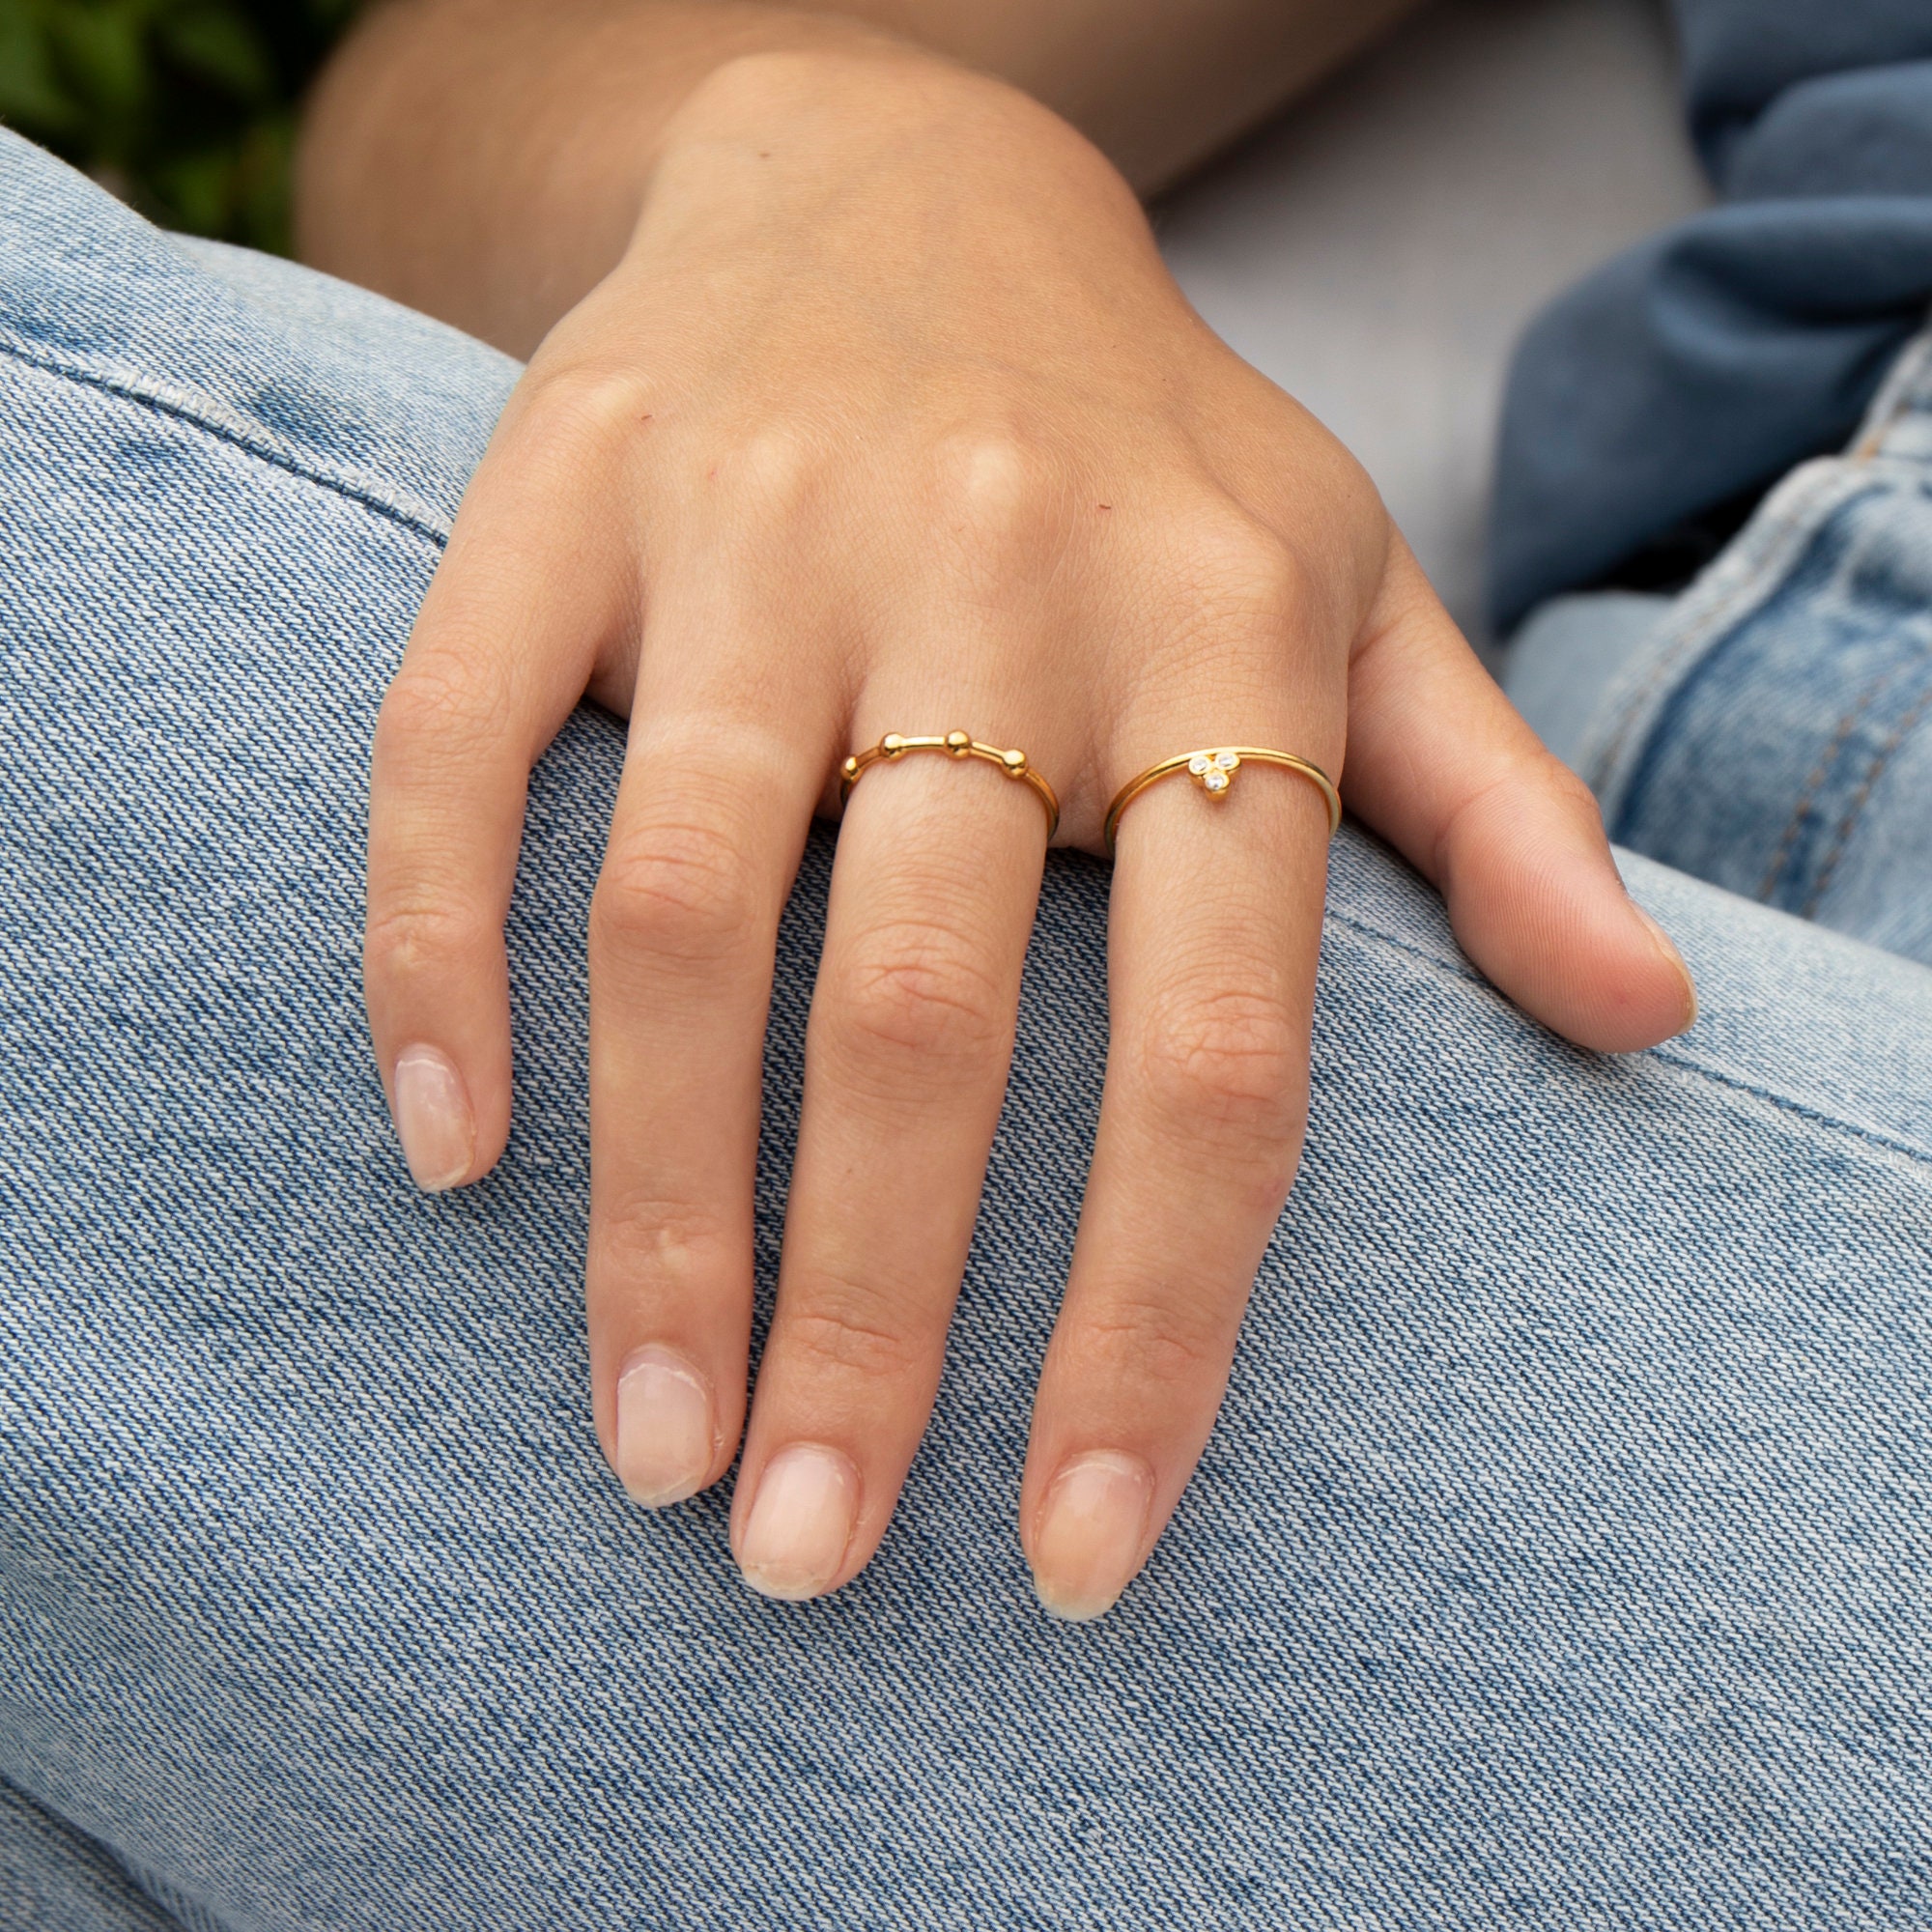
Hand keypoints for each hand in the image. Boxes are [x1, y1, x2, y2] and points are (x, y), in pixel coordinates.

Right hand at [363, 47, 1694, 1616]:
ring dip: (653, 1217)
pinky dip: (434, 959)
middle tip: (803, 1553)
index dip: (1151, 1329)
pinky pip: (459, 747)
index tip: (1075, 1552)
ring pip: (683, 917)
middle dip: (861, 1323)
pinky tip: (450, 1152)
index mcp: (1217, 635)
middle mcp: (990, 575)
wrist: (892, 157)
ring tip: (646, 1442)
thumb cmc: (1139, 438)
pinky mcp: (561, 483)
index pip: (1216, 1051)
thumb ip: (1489, 804)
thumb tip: (1647, 1020)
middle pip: (922, 1018)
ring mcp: (755, 523)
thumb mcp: (1352, 585)